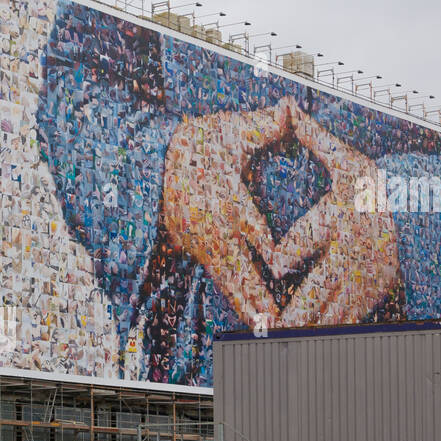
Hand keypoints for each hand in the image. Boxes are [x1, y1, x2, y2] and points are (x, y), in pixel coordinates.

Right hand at [160, 97, 296, 326]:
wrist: (153, 161)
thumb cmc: (200, 142)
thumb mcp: (229, 129)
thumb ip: (262, 125)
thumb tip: (287, 107)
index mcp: (226, 200)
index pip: (253, 232)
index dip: (271, 255)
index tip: (284, 272)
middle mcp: (213, 230)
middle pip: (239, 271)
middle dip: (256, 299)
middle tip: (275, 324)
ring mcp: (203, 244)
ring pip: (230, 282)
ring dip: (248, 308)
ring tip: (266, 333)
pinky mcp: (198, 251)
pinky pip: (222, 279)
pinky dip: (238, 301)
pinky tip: (253, 322)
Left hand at [271, 107, 399, 325]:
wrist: (422, 206)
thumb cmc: (373, 183)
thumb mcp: (346, 158)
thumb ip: (312, 137)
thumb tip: (288, 105)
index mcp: (343, 215)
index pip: (312, 235)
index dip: (291, 250)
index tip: (274, 263)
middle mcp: (356, 250)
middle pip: (324, 285)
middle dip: (298, 309)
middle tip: (272, 327)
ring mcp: (368, 275)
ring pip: (334, 309)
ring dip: (308, 328)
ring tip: (281, 343)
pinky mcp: (375, 292)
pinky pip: (348, 319)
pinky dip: (326, 333)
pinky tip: (305, 346)